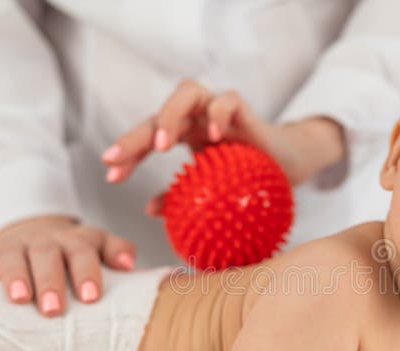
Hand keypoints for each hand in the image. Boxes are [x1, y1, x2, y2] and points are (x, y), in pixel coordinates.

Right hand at [0, 215, 136, 316]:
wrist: (37, 232)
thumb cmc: (76, 252)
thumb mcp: (99, 246)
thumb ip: (118, 251)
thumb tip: (130, 265)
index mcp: (78, 240)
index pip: (84, 253)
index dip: (87, 273)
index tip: (92, 297)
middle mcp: (48, 240)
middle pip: (49, 257)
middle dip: (51, 283)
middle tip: (54, 310)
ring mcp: (18, 245)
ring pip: (15, 258)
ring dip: (17, 277)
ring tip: (19, 299)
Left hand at [101, 79, 344, 214]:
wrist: (288, 164)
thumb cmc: (247, 176)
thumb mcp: (211, 190)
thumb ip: (182, 197)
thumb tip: (150, 210)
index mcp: (183, 133)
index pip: (148, 137)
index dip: (127, 153)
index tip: (111, 175)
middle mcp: (196, 116)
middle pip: (158, 112)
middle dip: (135, 135)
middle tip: (117, 159)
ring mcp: (219, 108)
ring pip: (188, 91)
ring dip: (170, 115)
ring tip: (163, 147)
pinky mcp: (245, 108)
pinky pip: (228, 100)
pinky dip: (217, 113)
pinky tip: (212, 136)